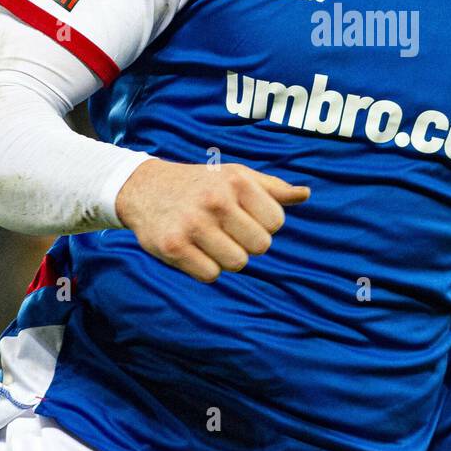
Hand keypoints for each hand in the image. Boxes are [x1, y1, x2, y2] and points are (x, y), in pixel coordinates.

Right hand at [115, 158, 309, 282]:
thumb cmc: (201, 184)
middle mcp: (215, 200)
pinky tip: (194, 249)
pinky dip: (205, 268)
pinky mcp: (173, 247)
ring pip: (237, 263)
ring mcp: (193, 224)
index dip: (263, 224)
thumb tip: (305, 195)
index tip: (245, 217)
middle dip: (247, 243)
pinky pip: (210, 275)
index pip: (276, 222)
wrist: (144, 188)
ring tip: (210, 239)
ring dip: (227, 257)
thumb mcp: (236, 175)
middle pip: (260, 246)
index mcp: (237, 181)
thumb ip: (272, 188)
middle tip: (227, 231)